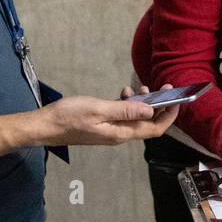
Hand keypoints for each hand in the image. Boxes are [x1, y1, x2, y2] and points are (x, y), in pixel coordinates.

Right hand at [37, 84, 179, 145]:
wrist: (44, 126)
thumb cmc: (69, 117)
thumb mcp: (99, 110)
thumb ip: (125, 111)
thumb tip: (150, 111)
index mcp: (121, 133)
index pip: (154, 130)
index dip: (169, 117)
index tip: (177, 101)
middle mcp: (119, 134)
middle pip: (148, 124)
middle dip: (159, 106)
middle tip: (163, 87)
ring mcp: (111, 130)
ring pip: (136, 118)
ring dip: (143, 103)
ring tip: (141, 87)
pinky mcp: (103, 124)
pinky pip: (123, 115)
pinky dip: (128, 103)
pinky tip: (124, 92)